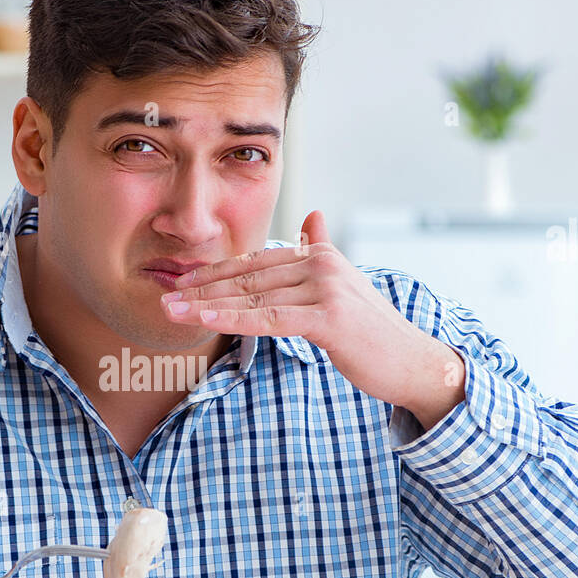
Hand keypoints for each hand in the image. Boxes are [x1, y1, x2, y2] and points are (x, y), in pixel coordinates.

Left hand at [160, 210, 466, 428]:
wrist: (412, 361)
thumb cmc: (374, 331)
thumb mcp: (344, 285)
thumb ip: (323, 249)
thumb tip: (313, 216)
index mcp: (319, 254)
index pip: (256, 262)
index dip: (217, 272)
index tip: (183, 281)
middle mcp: (321, 264)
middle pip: (248, 277)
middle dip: (203, 287)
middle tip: (165, 295)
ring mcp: (326, 289)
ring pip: (253, 298)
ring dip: (207, 305)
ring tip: (172, 310)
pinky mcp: (328, 318)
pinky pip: (271, 320)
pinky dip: (234, 320)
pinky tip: (206, 321)